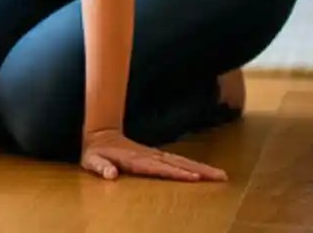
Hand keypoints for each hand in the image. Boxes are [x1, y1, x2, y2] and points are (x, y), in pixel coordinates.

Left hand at [81, 129, 226, 181]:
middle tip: (221, 177)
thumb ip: (101, 167)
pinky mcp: (156, 156)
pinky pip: (177, 161)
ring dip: (201, 168)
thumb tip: (111, 175)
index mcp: (136, 160)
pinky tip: (204, 171)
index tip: (194, 177)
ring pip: (181, 161)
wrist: (99, 135)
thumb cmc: (95, 153)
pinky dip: (192, 166)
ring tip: (221, 175)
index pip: (160, 168)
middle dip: (200, 170)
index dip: (177, 173)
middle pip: (178, 164)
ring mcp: (154, 155)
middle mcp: (149, 156)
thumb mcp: (92, 161)